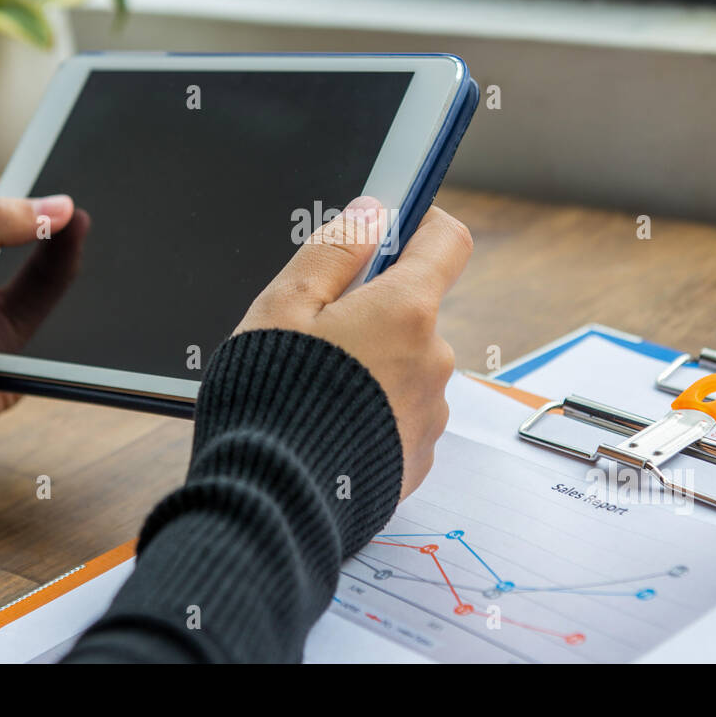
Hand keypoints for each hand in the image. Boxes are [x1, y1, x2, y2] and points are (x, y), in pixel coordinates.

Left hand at [0, 192, 87, 422]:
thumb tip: (58, 206)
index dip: (22, 193)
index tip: (50, 173)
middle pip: (27, 248)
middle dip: (54, 224)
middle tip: (75, 201)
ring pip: (45, 283)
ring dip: (65, 253)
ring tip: (81, 223)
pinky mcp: (14, 359)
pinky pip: (52, 324)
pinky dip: (66, 289)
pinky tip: (73, 259)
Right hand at [235, 196, 472, 498]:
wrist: (272, 503)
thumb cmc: (269, 398)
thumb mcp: (283, 306)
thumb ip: (333, 250)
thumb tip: (373, 213)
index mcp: (405, 311)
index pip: (446, 241)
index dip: (420, 225)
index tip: (392, 229)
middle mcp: (433, 360)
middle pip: (415, 311)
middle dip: (374, 311)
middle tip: (315, 335)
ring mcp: (431, 413)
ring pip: (407, 365)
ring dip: (373, 366)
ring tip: (314, 391)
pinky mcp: (418, 458)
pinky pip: (401, 415)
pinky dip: (373, 411)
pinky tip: (328, 426)